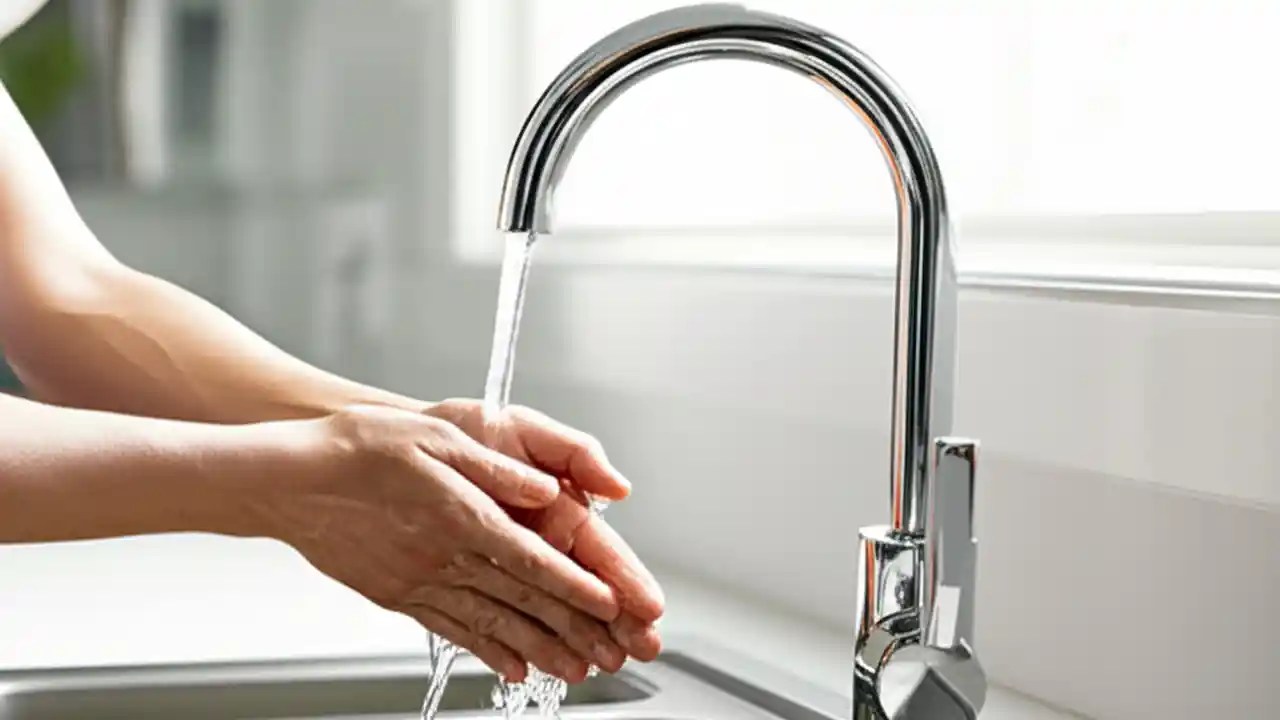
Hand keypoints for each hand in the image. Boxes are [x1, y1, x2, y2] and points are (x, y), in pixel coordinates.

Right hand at [256, 405, 632, 682]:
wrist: (291, 481)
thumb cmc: (359, 448)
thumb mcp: (435, 437)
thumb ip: (494, 468)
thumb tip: (544, 488)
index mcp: (460, 514)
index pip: (530, 558)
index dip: (573, 584)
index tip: (608, 603)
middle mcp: (443, 557)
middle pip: (519, 600)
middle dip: (571, 628)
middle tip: (608, 651)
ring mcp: (418, 583)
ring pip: (490, 624)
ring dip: (537, 649)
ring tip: (572, 670)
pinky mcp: (396, 596)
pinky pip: (450, 630)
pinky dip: (485, 651)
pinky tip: (509, 666)